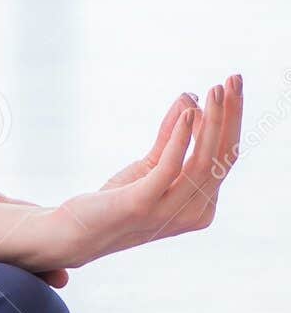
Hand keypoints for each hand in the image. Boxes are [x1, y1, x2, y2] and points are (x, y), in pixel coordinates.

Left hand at [38, 76, 242, 269]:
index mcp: (202, 205)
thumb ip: (171, 137)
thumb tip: (191, 100)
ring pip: (203, 161)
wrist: (77, 233)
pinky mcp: (142, 203)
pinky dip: (180, 137)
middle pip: (221, 157)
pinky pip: (169, 167)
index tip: (233, 85)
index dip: (232, 120)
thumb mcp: (149, 165)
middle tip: (234, 79)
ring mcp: (170, 211)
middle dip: (230, 115)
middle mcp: (194, 212)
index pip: (226, 157)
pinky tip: (188, 111)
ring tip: (215, 89)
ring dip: (211, 121)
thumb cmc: (116, 200)